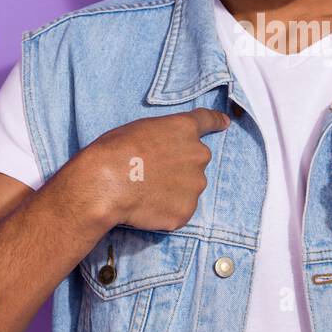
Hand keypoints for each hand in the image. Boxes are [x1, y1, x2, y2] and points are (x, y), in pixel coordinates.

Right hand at [83, 108, 229, 230]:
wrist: (106, 184)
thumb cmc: (114, 152)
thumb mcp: (140, 129)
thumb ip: (163, 137)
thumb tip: (167, 152)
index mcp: (185, 129)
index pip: (207, 121)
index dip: (217, 121)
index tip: (225, 122)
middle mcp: (198, 155)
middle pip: (195, 161)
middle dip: (180, 167)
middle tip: (152, 173)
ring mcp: (195, 186)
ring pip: (188, 188)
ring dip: (172, 190)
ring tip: (144, 191)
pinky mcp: (186, 211)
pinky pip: (178, 210)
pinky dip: (165, 210)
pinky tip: (145, 206)